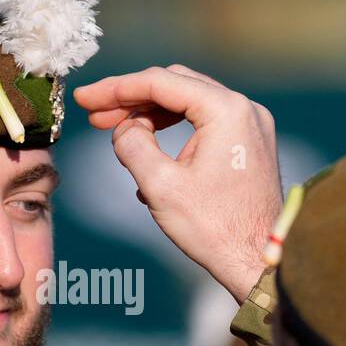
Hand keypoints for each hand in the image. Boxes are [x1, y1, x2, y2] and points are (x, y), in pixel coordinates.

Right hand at [73, 64, 282, 302]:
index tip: (85, 99)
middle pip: (175, 87)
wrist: (261, 261)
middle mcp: (244, 109)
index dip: (116, 89)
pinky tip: (148, 158)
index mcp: (227, 111)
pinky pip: (204, 126)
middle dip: (132, 100)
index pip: (160, 83)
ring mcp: (251, 126)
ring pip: (189, 105)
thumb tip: (125, 129)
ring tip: (117, 134)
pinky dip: (173, 133)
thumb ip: (133, 146)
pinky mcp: (249, 145)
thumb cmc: (216, 229)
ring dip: (151, 117)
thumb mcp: (160, 186)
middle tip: (95, 116)